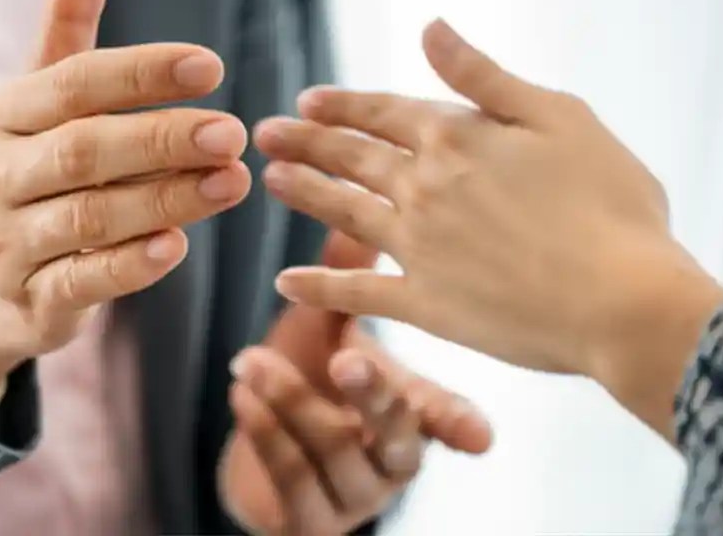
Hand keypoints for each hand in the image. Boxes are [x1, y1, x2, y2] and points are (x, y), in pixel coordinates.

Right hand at [0, 0, 251, 401]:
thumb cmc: (25, 174)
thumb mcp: (36, 102)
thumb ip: (66, 26)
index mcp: (4, 116)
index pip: (74, 83)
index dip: (141, 72)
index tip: (211, 65)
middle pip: (83, 151)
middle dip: (160, 139)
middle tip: (233, 132)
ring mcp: (7, 244)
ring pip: (88, 218)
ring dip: (164, 200)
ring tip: (232, 183)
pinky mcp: (28, 303)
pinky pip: (81, 283)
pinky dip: (129, 266)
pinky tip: (178, 247)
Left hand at [219, 232, 491, 535]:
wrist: (261, 455)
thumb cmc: (312, 384)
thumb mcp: (333, 333)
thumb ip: (351, 284)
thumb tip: (359, 216)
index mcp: (411, 415)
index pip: (446, 417)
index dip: (460, 423)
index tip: (481, 435)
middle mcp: (391, 461)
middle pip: (397, 434)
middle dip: (374, 397)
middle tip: (348, 360)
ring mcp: (352, 496)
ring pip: (332, 453)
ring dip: (289, 401)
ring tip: (250, 359)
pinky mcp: (308, 521)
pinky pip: (290, 481)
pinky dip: (265, 434)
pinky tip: (241, 394)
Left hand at [254, 20, 722, 438]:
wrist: (625, 303)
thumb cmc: (612, 205)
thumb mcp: (559, 117)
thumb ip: (484, 76)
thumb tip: (430, 26)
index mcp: (456, 137)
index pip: (384, 112)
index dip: (344, 104)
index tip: (307, 100)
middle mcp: (423, 187)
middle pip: (352, 157)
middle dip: (306, 142)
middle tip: (264, 134)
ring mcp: (418, 248)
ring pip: (344, 212)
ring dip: (306, 194)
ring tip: (271, 180)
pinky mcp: (425, 306)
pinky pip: (357, 294)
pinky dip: (317, 289)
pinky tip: (283, 284)